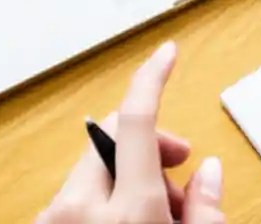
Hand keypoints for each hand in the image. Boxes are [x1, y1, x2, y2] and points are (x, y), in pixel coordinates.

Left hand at [37, 42, 224, 223]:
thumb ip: (205, 212)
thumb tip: (208, 170)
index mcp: (126, 213)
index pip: (136, 121)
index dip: (152, 79)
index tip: (165, 53)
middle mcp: (78, 209)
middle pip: (113, 141)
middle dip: (149, 146)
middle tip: (178, 171)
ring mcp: (52, 219)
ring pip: (94, 168)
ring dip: (126, 177)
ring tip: (155, 210)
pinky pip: (75, 194)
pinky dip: (102, 199)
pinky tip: (123, 221)